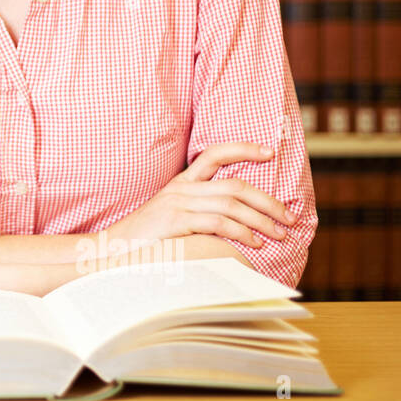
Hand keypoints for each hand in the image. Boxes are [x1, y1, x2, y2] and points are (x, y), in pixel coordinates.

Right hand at [110, 141, 297, 248]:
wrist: (111, 251)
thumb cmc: (145, 240)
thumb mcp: (171, 218)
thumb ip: (197, 213)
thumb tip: (235, 221)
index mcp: (181, 183)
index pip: (213, 154)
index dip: (243, 149)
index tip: (269, 152)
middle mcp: (181, 188)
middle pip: (235, 184)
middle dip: (268, 200)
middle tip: (289, 216)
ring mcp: (178, 203)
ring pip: (232, 203)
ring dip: (262, 219)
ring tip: (279, 233)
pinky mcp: (176, 221)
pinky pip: (218, 222)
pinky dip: (241, 232)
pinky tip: (254, 242)